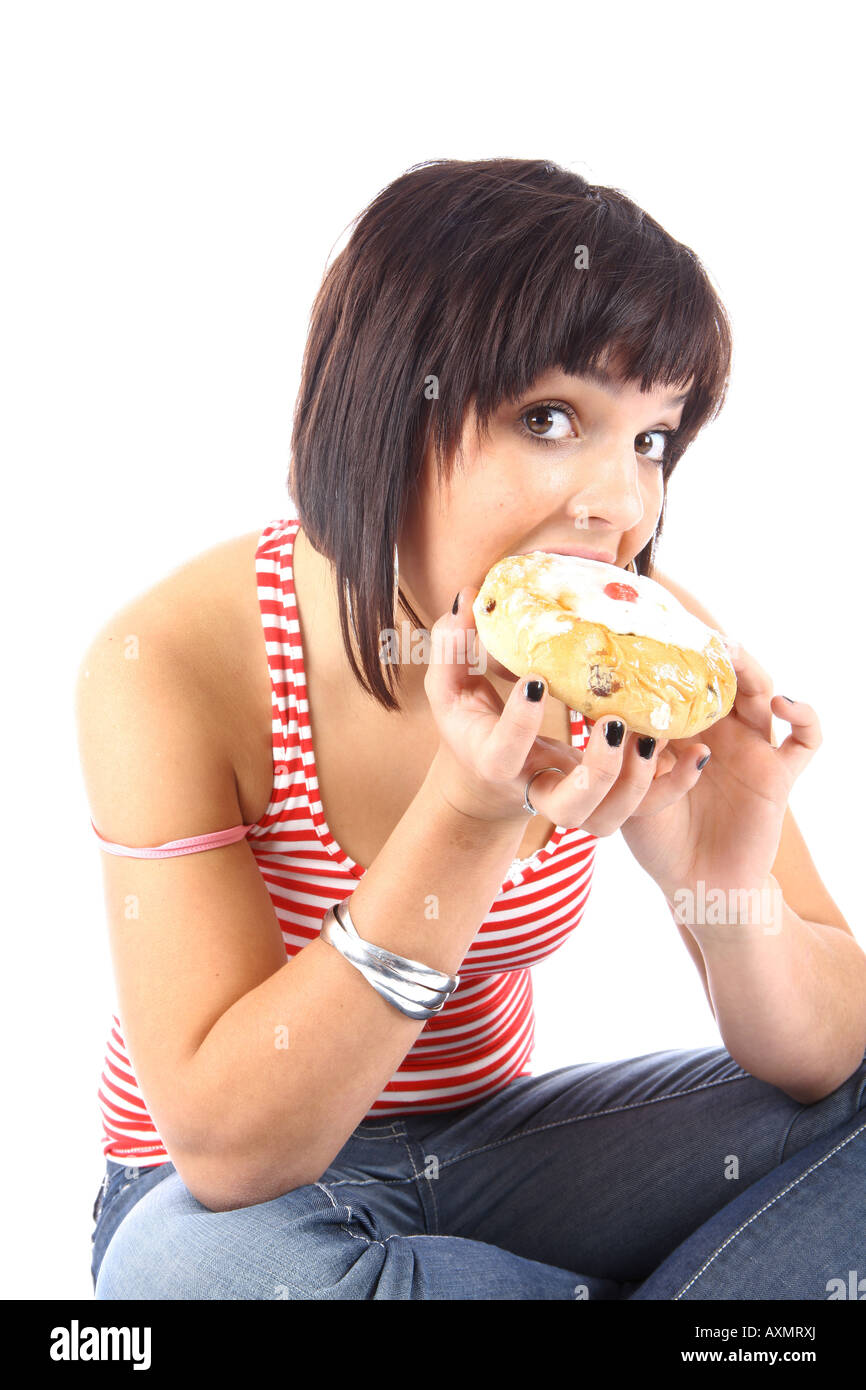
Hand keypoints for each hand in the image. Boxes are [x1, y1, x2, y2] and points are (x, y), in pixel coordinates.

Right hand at [424, 588, 701, 833]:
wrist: (490, 782)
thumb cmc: (472, 725)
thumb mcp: (450, 689)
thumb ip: (452, 647)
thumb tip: (468, 595)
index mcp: (495, 762)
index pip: (503, 754)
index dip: (521, 721)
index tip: (536, 679)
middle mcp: (536, 789)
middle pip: (570, 808)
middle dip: (598, 772)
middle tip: (613, 724)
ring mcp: (573, 801)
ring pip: (610, 819)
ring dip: (638, 782)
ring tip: (654, 735)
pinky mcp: (603, 800)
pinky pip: (643, 810)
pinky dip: (672, 787)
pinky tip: (696, 752)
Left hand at [619, 639, 821, 900]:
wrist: (695, 885)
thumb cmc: (659, 838)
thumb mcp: (632, 789)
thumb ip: (631, 753)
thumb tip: (615, 710)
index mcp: (683, 730)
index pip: (686, 681)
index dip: (677, 655)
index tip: (660, 628)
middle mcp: (720, 732)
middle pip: (727, 678)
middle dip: (716, 653)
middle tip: (700, 632)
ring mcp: (753, 750)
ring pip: (762, 695)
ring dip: (752, 671)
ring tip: (733, 654)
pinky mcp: (779, 775)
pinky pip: (806, 740)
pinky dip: (804, 715)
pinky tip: (781, 704)